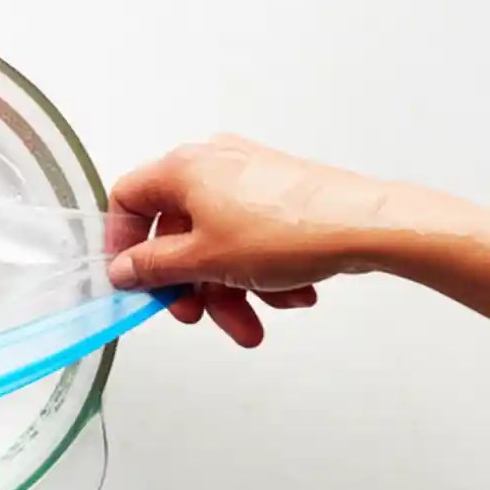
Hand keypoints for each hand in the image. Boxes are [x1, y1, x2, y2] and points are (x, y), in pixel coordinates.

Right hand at [107, 135, 388, 345]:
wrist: (366, 225)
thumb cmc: (285, 231)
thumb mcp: (203, 260)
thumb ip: (152, 267)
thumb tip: (123, 270)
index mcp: (183, 169)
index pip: (128, 200)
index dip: (123, 244)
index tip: (133, 280)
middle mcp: (212, 165)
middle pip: (177, 233)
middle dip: (189, 285)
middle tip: (196, 316)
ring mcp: (249, 179)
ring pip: (217, 243)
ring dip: (228, 290)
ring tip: (253, 324)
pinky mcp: (280, 196)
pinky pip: (251, 239)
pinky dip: (260, 273)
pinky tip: (289, 297)